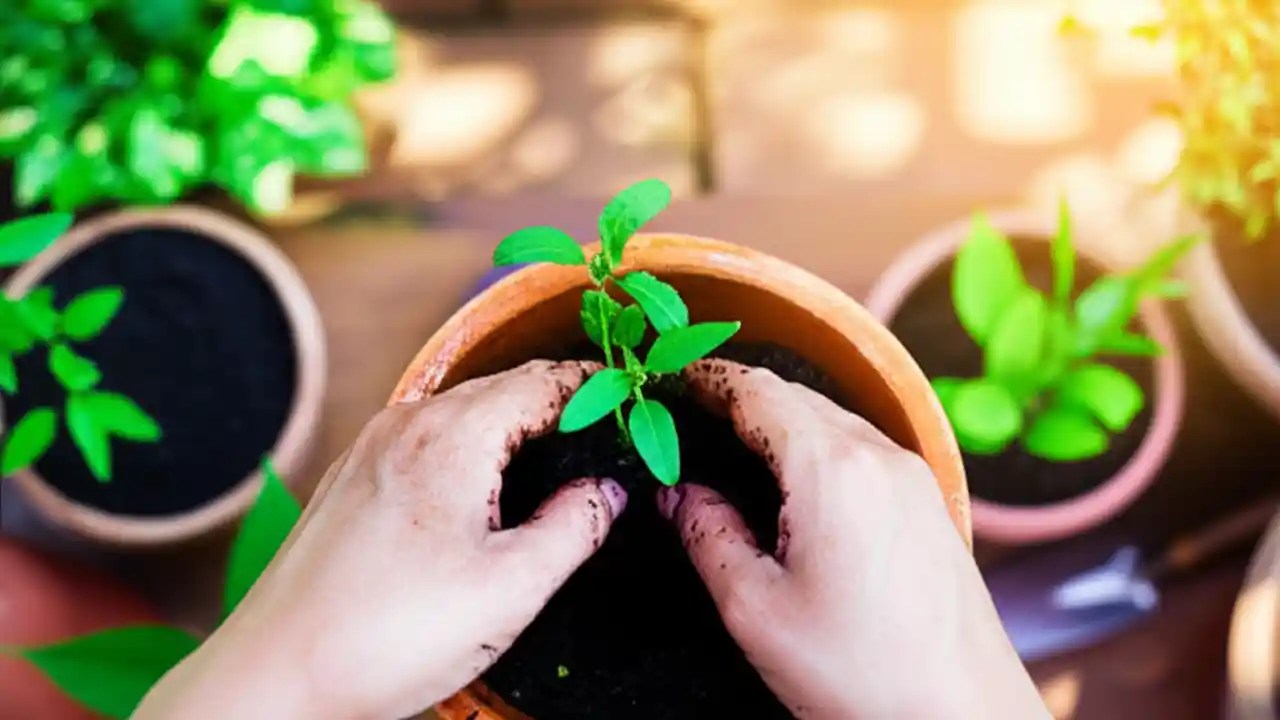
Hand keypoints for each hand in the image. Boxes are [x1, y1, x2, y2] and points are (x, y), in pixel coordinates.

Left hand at [136, 360, 627, 719]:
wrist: (274, 676)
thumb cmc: (388, 635)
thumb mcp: (512, 588)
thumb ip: (574, 527)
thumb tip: (608, 489)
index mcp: (453, 434)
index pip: (545, 381)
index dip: (599, 389)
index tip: (640, 405)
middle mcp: (407, 423)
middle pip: (504, 389)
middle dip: (560, 405)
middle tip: (611, 436)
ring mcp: (371, 447)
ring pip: (464, 414)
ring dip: (515, 428)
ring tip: (559, 462)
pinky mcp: (352, 479)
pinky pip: (429, 440)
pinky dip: (472, 449)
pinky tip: (486, 493)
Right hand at [659, 359, 1046, 719]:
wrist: (966, 718)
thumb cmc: (863, 675)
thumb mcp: (756, 609)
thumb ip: (708, 535)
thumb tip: (679, 493)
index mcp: (832, 469)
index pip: (758, 391)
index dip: (708, 379)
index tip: (670, 378)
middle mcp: (880, 455)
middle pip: (796, 397)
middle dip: (740, 396)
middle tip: (689, 411)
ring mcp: (914, 477)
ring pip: (832, 419)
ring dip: (780, 419)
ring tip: (732, 441)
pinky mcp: (930, 503)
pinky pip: (862, 449)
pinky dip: (816, 445)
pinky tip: (793, 480)